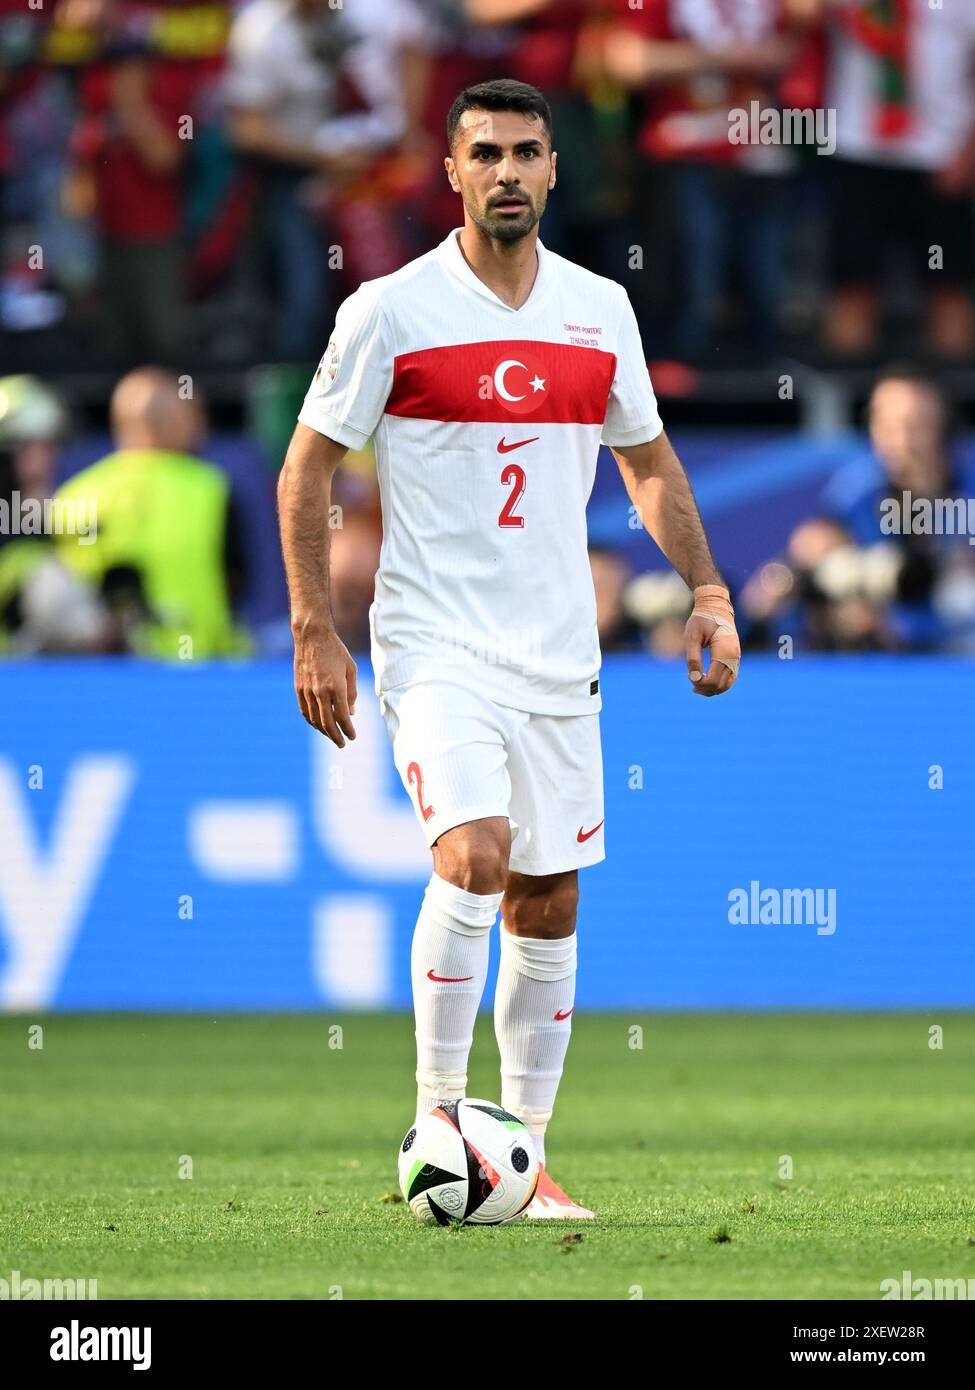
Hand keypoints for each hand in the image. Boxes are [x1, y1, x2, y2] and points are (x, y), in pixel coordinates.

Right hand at [293, 625, 357, 745]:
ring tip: (332, 736)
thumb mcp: (351, 669)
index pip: (342, 717)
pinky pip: (304, 711)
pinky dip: (311, 721)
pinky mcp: (298, 688)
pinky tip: (318, 725)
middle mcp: (320, 692)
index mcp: (336, 687)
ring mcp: (307, 691)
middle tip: (342, 743)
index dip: (348, 730)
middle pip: (327, 722)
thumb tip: (351, 713)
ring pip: (314, 719)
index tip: (352, 736)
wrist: (312, 636)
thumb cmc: (336, 651)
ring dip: (323, 731)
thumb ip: (352, 693)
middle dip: (336, 736)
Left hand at [685, 611, 739, 696]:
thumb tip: (694, 678)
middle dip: (705, 688)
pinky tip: (706, 682)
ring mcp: (737, 658)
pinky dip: (719, 684)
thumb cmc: (701, 620)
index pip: (714, 679)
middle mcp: (734, 657)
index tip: (689, 677)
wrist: (716, 607)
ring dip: (712, 689)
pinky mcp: (736, 658)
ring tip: (696, 686)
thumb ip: (693, 658)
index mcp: (724, 652)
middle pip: (721, 685)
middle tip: (691, 682)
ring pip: (727, 684)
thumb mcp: (692, 637)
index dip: (700, 683)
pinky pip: (730, 678)